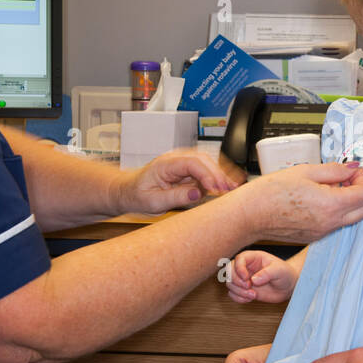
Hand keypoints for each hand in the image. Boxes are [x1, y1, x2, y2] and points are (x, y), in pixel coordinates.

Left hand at [124, 149, 240, 213]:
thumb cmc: (137, 195)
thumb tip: (197, 193)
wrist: (129, 191)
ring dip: (221, 174)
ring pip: (208, 163)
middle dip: (218, 174)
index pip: (191, 163)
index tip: (214, 188)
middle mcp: (176, 160)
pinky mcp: (188, 172)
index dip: (206, 174)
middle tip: (229, 189)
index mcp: (165, 164)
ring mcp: (183, 164)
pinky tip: (227, 184)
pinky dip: (217, 177)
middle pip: (203, 160)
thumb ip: (175, 197)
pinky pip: (206, 171)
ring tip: (233, 187)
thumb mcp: (153, 202)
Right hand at [227, 250, 296, 303]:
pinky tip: (249, 299)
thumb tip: (254, 280)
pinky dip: (238, 298)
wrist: (288, 286)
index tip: (246, 278)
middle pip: (229, 271)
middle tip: (249, 287)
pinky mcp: (244, 290)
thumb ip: (267, 273)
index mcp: (253, 257)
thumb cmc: (285, 274)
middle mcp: (246, 267)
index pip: (239, 259)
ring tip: (253, 295)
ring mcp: (244, 279)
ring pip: (230, 283)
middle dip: (237, 281)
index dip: (239, 268)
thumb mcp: (279, 271)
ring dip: (238, 291)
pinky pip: (232, 294)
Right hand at [239, 163, 362, 243]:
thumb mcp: (305, 171)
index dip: (362, 179)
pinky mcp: (313, 237)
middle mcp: (329, 223)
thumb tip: (352, 168)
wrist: (250, 215)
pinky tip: (316, 199)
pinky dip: (333, 211)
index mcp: (330, 205)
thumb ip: (334, 170)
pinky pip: (333, 224)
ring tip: (326, 187)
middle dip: (359, 192)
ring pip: (348, 218)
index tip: (353, 170)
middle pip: (362, 210)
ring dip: (346, 202)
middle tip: (345, 179)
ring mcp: (321, 232)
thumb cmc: (271, 192)